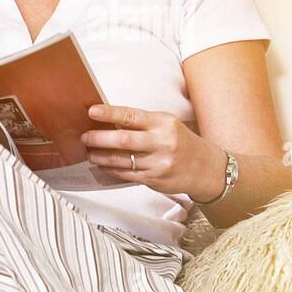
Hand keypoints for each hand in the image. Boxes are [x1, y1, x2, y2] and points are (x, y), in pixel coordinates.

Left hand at [81, 104, 225, 199]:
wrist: (206, 168)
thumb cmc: (183, 142)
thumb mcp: (167, 124)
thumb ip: (142, 123)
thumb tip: (110, 121)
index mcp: (164, 123)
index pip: (132, 116)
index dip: (110, 114)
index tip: (93, 111)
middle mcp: (162, 143)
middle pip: (123, 140)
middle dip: (99, 138)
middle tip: (86, 137)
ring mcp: (158, 163)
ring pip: (121, 160)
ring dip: (101, 156)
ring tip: (90, 152)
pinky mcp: (154, 180)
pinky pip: (126, 174)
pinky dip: (111, 169)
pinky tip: (103, 165)